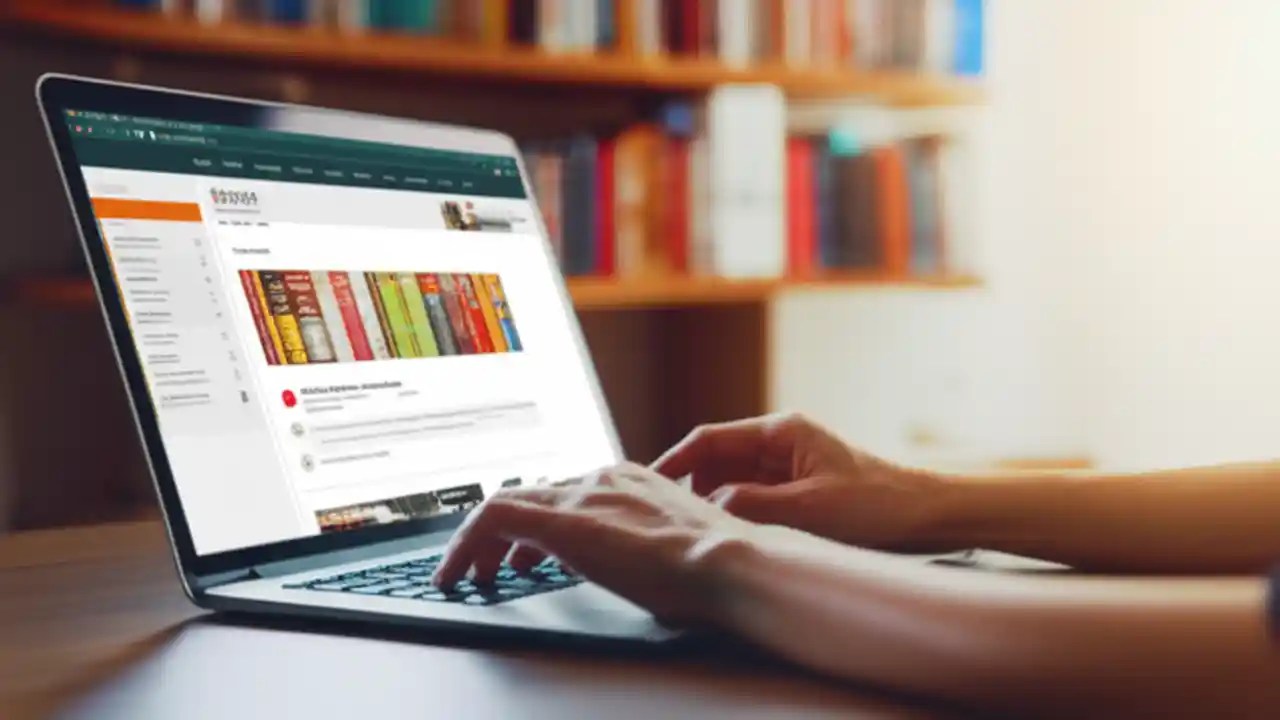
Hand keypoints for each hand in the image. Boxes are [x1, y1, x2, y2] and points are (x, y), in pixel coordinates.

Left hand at [432, 463, 755, 623]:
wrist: (727, 561)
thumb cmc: (714, 566)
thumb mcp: (672, 548)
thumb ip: (647, 545)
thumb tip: (643, 569)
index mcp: (628, 481)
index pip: (564, 491)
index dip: (536, 524)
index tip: (525, 552)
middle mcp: (600, 478)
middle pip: (530, 495)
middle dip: (502, 535)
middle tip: (488, 566)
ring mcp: (580, 495)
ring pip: (505, 504)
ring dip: (481, 542)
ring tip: (473, 574)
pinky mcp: (560, 521)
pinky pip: (493, 519)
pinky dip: (466, 545)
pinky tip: (459, 574)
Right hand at [653, 414, 950, 551]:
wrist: (927, 517)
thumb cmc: (877, 507)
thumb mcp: (809, 509)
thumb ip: (753, 506)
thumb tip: (705, 510)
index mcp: (782, 432)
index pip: (709, 439)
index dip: (673, 462)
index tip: (646, 486)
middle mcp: (779, 443)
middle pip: (714, 461)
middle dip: (688, 488)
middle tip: (664, 520)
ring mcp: (786, 467)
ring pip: (730, 484)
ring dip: (712, 506)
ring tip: (691, 534)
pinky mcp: (796, 491)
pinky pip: (750, 500)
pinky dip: (734, 516)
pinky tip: (726, 540)